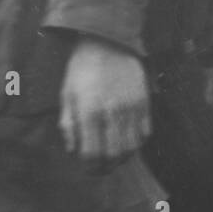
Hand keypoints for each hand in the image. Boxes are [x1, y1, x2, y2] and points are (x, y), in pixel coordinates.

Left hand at [58, 35, 150, 170]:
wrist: (108, 42)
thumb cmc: (82, 69)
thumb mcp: (66, 95)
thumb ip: (68, 125)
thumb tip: (73, 150)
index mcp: (89, 112)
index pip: (91, 153)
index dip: (90, 167)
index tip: (88, 170)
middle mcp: (112, 113)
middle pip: (114, 155)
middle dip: (107, 167)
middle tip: (102, 168)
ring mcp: (132, 108)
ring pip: (132, 147)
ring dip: (123, 157)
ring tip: (115, 157)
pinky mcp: (144, 102)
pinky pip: (145, 132)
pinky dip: (137, 142)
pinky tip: (127, 140)